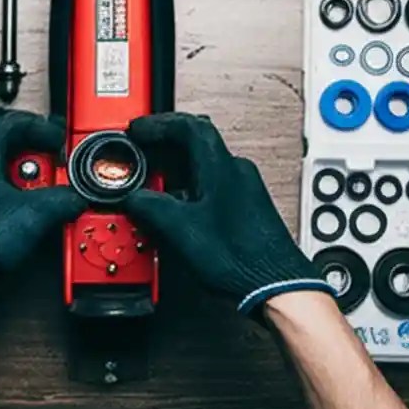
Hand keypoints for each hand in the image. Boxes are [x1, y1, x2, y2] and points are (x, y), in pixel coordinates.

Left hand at [0, 101, 86, 308]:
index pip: (11, 123)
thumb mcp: (35, 213)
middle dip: (25, 141)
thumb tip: (75, 198)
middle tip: (45, 152)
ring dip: (15, 165)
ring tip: (35, 180)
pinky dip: (6, 186)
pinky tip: (19, 203)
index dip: (40, 127)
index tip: (56, 140)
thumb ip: (63, 199)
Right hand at [121, 113, 333, 315]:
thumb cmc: (240, 256)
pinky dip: (188, 188)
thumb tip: (134, 199)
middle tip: (141, 150)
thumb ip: (150, 207)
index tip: (137, 130)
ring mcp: (243, 189)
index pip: (189, 127)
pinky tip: (175, 208)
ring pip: (203, 165)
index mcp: (221, 166)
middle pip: (196, 143)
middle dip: (164, 144)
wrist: (274, 284)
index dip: (158, 124)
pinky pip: (211, 185)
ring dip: (175, 169)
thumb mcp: (180, 230)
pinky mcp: (245, 208)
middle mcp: (236, 171)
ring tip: (152, 181)